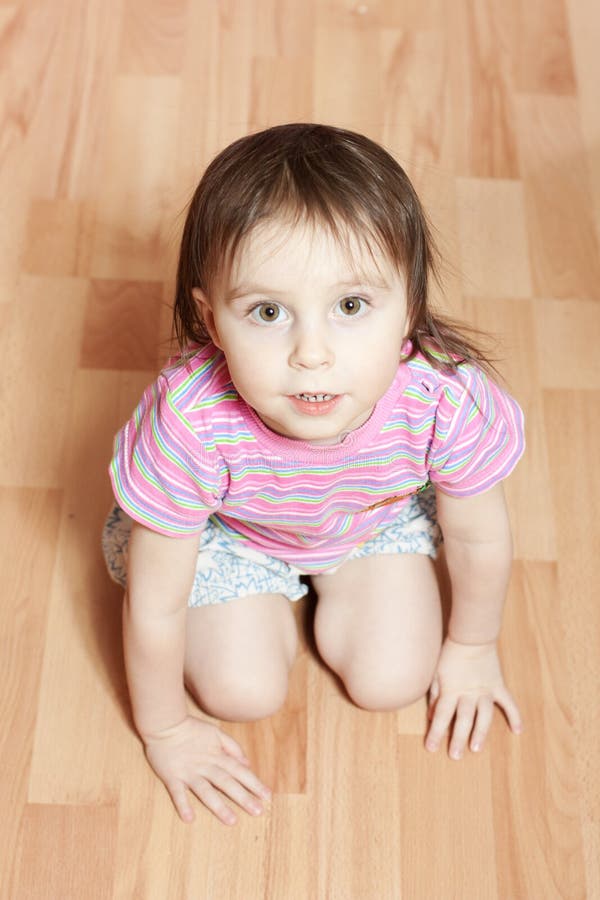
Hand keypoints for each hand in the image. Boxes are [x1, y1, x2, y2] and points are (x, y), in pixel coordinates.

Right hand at [143, 716, 271, 824]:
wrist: (165, 724)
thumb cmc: (191, 728)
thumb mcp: (215, 733)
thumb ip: (232, 747)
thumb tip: (246, 763)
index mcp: (217, 756)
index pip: (239, 771)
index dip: (253, 783)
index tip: (267, 796)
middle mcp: (205, 766)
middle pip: (227, 783)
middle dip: (243, 797)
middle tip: (258, 811)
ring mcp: (188, 772)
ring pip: (206, 791)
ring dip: (218, 806)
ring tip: (231, 821)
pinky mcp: (172, 776)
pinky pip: (177, 792)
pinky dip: (183, 804)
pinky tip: (189, 818)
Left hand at [425, 637, 522, 758]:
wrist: (471, 637)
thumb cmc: (450, 654)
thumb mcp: (436, 673)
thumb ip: (435, 695)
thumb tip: (432, 716)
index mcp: (451, 690)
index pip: (442, 716)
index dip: (436, 733)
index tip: (431, 748)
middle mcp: (468, 693)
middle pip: (463, 719)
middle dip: (458, 738)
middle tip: (454, 756)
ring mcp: (485, 690)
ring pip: (484, 716)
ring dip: (480, 733)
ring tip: (476, 748)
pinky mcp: (498, 686)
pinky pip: (508, 703)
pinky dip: (515, 716)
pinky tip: (518, 731)